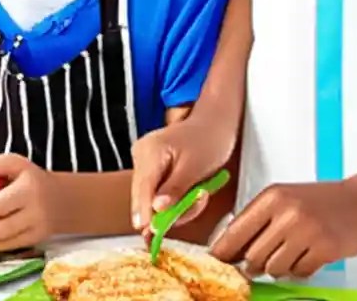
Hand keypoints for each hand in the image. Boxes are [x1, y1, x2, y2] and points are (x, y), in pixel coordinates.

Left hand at [0, 153, 63, 252]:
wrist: (62, 200)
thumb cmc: (30, 178)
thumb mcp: (14, 163)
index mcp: (28, 188)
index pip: (1, 202)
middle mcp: (35, 209)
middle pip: (3, 224)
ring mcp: (37, 227)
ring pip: (6, 238)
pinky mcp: (35, 239)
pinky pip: (11, 246)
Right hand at [131, 115, 233, 231]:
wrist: (215, 124)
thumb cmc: (209, 141)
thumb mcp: (196, 167)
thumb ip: (175, 189)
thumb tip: (157, 208)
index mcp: (150, 151)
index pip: (143, 188)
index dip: (144, 212)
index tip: (148, 232)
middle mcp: (141, 155)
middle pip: (144, 196)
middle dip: (169, 210)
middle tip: (195, 205)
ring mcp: (144, 162)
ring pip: (152, 198)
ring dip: (178, 205)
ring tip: (200, 194)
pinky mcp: (151, 169)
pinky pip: (158, 193)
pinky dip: (176, 199)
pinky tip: (192, 191)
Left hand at [210, 180, 356, 278]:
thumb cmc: (324, 200)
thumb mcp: (285, 198)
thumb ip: (259, 219)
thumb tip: (231, 248)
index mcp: (271, 197)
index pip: (235, 232)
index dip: (224, 252)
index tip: (218, 262)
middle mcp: (286, 212)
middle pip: (252, 257)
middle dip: (254, 265)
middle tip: (262, 261)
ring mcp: (306, 231)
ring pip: (273, 269)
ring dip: (279, 268)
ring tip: (292, 254)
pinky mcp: (324, 249)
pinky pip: (299, 273)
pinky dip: (301, 270)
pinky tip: (309, 255)